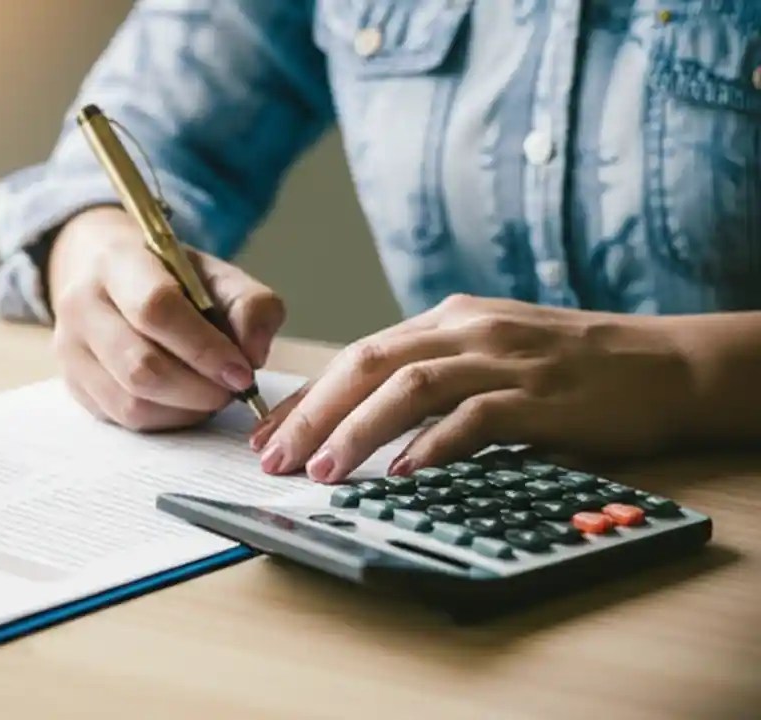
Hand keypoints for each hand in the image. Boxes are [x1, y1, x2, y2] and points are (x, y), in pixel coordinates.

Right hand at [47, 206, 284, 430]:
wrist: (102, 270)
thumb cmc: (167, 275)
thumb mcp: (215, 273)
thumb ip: (250, 306)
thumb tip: (253, 357)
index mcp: (117, 261)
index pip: (155, 309)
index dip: (204, 348)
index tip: (242, 372)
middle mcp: (81, 305)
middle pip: (141, 367)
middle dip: (199, 389)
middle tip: (232, 389)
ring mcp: (69, 349)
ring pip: (131, 403)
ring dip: (185, 409)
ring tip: (211, 394)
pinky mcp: (73, 385)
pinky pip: (123, 420)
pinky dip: (166, 418)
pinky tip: (184, 401)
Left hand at [250, 294, 694, 481]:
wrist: (663, 364)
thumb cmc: (568, 367)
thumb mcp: (489, 354)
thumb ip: (432, 376)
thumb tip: (360, 420)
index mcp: (447, 320)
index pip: (358, 355)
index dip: (308, 397)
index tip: (269, 436)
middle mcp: (467, 330)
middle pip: (368, 363)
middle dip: (313, 413)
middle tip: (275, 459)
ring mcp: (503, 359)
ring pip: (409, 386)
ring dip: (358, 429)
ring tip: (324, 470)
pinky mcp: (540, 395)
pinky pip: (474, 417)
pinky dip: (434, 445)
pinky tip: (403, 473)